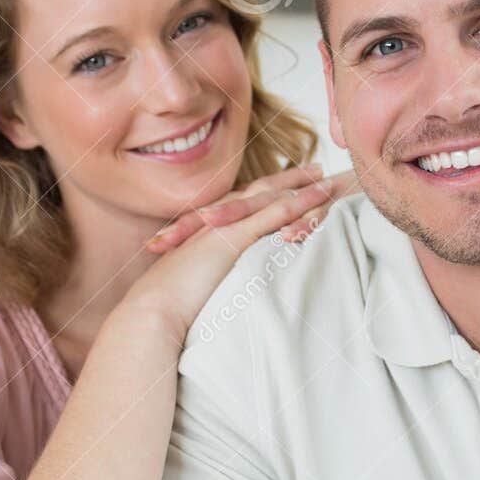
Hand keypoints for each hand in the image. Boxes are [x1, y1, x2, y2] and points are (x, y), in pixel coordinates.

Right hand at [124, 164, 357, 340]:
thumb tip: (216, 285)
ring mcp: (225, 227)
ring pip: (270, 199)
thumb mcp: (191, 285)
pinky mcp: (233, 239)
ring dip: (300, 188)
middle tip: (317, 169)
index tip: (288, 185)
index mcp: (207, 230)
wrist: (151, 309)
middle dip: (289, 178)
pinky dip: (296, 208)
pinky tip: (318, 204)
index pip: (243, 204)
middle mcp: (217, 221)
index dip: (267, 192)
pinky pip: (271, 217)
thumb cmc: (166, 306)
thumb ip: (207, 277)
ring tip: (327, 180)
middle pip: (260, 190)